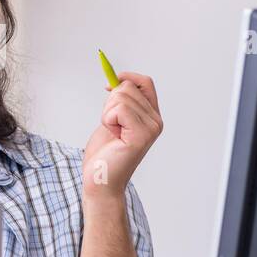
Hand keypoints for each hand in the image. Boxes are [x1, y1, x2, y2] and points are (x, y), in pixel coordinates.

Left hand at [82, 71, 163, 198]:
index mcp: (152, 116)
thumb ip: (119, 102)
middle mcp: (156, 121)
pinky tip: (113, 135)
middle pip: (128, 87)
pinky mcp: (141, 135)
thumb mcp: (113, 119)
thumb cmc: (105, 153)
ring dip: (107, 113)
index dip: (127, 77)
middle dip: (110, 102)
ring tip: (113, 132)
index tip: (112, 82)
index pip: (145, 82)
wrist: (101, 179)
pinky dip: (108, 120)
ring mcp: (151, 128)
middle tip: (112, 125)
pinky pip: (119, 109)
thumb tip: (115, 80)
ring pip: (121, 97)